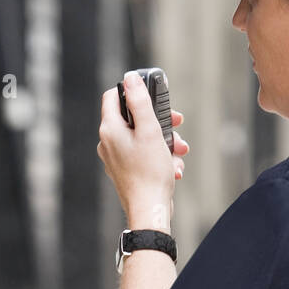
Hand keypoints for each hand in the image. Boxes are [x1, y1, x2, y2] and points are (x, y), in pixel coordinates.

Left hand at [97, 71, 190, 231]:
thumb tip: (130, 78)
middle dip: (159, 120)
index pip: (113, 96)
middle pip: (133, 118)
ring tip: (179, 152)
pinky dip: (160, 158)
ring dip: (165, 142)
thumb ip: (140, 102)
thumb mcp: (149, 130)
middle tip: (176, 123)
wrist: (150, 211)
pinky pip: (144, 156)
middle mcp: (108, 143)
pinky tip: (174, 168)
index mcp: (109, 130)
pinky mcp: (126, 171)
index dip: (132, 91)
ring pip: (142, 138)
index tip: (152, 94)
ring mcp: (116, 158)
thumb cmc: (149, 172)